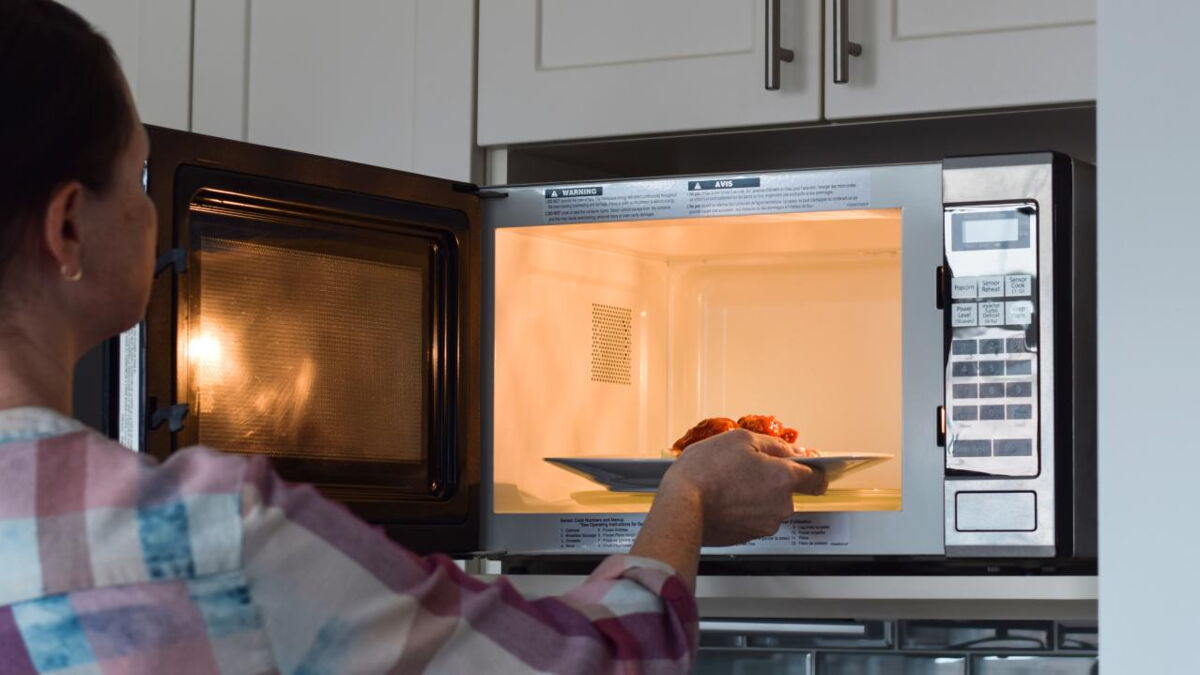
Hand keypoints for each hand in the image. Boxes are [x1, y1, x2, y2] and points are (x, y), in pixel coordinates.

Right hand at [660, 428, 827, 546]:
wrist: (681, 506)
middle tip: (747, 467)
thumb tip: (791, 450)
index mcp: (784, 479)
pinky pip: (753, 519)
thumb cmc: (706, 471)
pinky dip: (744, 509)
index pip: (818, 479)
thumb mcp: (741, 439)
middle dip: (773, 480)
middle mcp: (780, 506)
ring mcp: (764, 524)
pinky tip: (724, 498)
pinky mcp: (747, 537)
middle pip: (788, 491)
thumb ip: (774, 445)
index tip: (805, 465)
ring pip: (770, 506)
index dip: (811, 469)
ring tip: (729, 483)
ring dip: (756, 495)